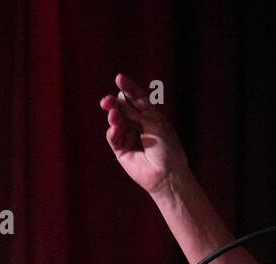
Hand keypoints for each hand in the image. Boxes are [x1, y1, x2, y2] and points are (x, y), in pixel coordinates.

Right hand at [101, 73, 189, 197]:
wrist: (167, 174)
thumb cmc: (167, 148)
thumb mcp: (153, 124)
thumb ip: (135, 113)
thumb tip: (117, 100)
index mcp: (150, 115)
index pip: (137, 98)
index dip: (128, 88)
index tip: (119, 78)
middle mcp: (138, 124)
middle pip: (123, 108)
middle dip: (115, 103)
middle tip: (107, 101)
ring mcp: (129, 136)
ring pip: (116, 122)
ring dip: (114, 117)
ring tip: (113, 115)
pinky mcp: (121, 150)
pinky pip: (113, 138)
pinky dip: (113, 132)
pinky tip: (114, 129)